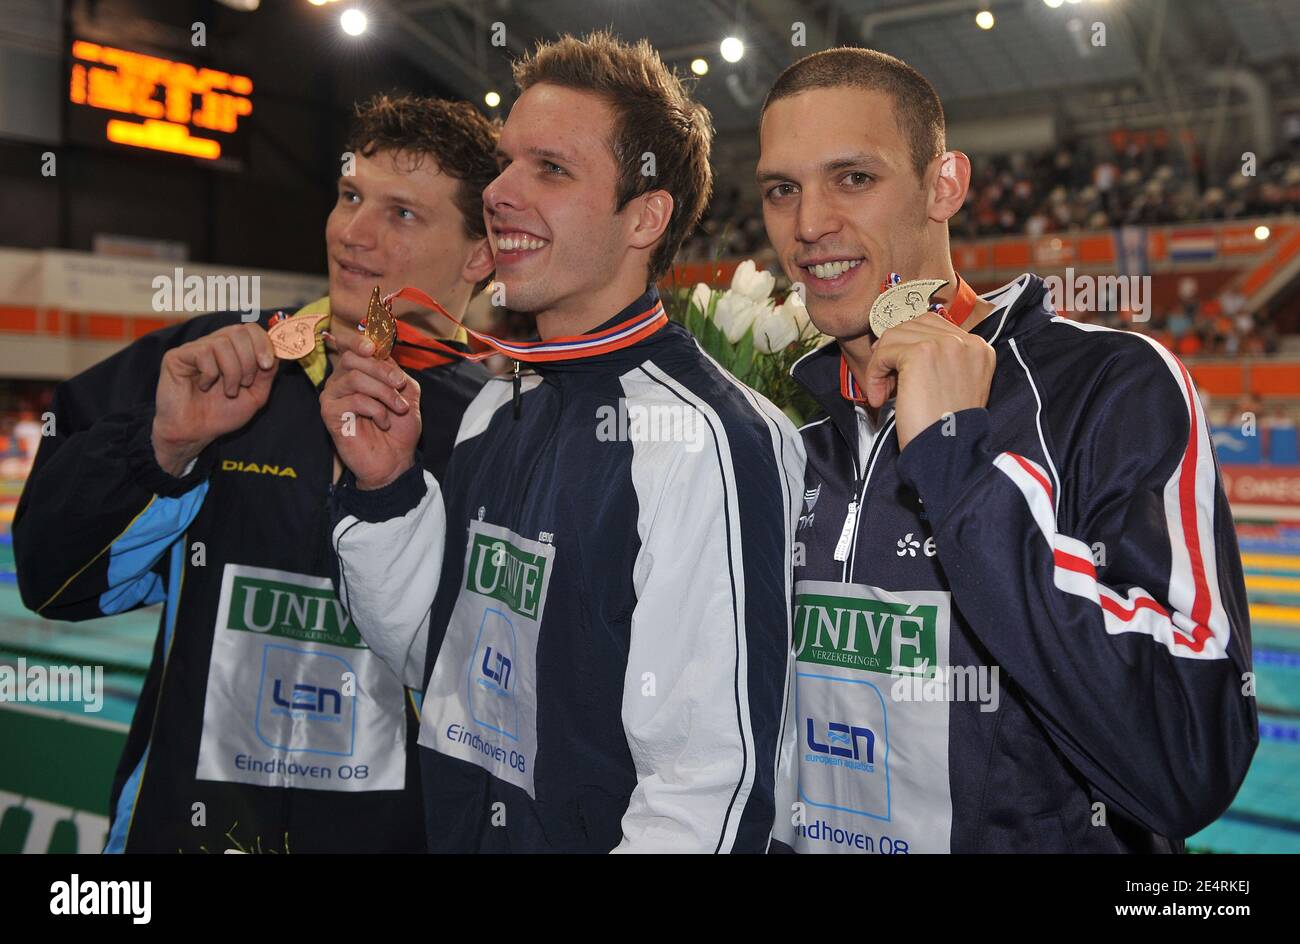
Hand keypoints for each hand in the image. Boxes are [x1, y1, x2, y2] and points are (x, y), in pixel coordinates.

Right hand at [153, 323, 277, 474]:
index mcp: (233, 351)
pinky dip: (211, 373)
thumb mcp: (255, 395)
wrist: (195, 433)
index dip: (263, 343)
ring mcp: (195, 349)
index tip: (267, 364)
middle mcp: (214, 345)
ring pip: (223, 343)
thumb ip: (267, 373)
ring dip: (232, 371)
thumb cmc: (222, 414)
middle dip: (249, 360)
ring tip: (228, 391)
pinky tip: (204, 386)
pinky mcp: (177, 356)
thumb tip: (277, 353)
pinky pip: (203, 352)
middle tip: (245, 383)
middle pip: (239, 332)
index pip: (251, 329)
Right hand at [320, 326, 419, 489]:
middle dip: (381, 369)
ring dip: (383, 391)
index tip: (376, 346)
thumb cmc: (400, 428)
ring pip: (354, 377)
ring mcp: (333, 396)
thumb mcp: (407, 393)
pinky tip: (383, 422)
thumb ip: (396, 370)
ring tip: (398, 408)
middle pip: (353, 357)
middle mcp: (341, 379)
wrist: (396, 460)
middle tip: (399, 385)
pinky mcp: (329, 413)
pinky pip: (354, 400)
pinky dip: (376, 409)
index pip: (349, 345)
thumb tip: (382, 352)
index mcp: (358, 371)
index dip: (359, 339)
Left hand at [863, 312, 995, 449]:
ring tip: (882, 393)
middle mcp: (966, 341)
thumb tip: (898, 344)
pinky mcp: (921, 354)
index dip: (908, 347)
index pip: (934, 326)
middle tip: (886, 384)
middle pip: (912, 326)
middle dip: (892, 353)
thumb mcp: (954, 385)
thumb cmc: (946, 428)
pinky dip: (874, 374)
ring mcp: (945, 344)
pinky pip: (884, 353)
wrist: (948, 452)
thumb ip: (940, 361)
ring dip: (880, 365)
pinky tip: (879, 398)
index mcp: (978, 348)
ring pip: (895, 336)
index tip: (897, 373)